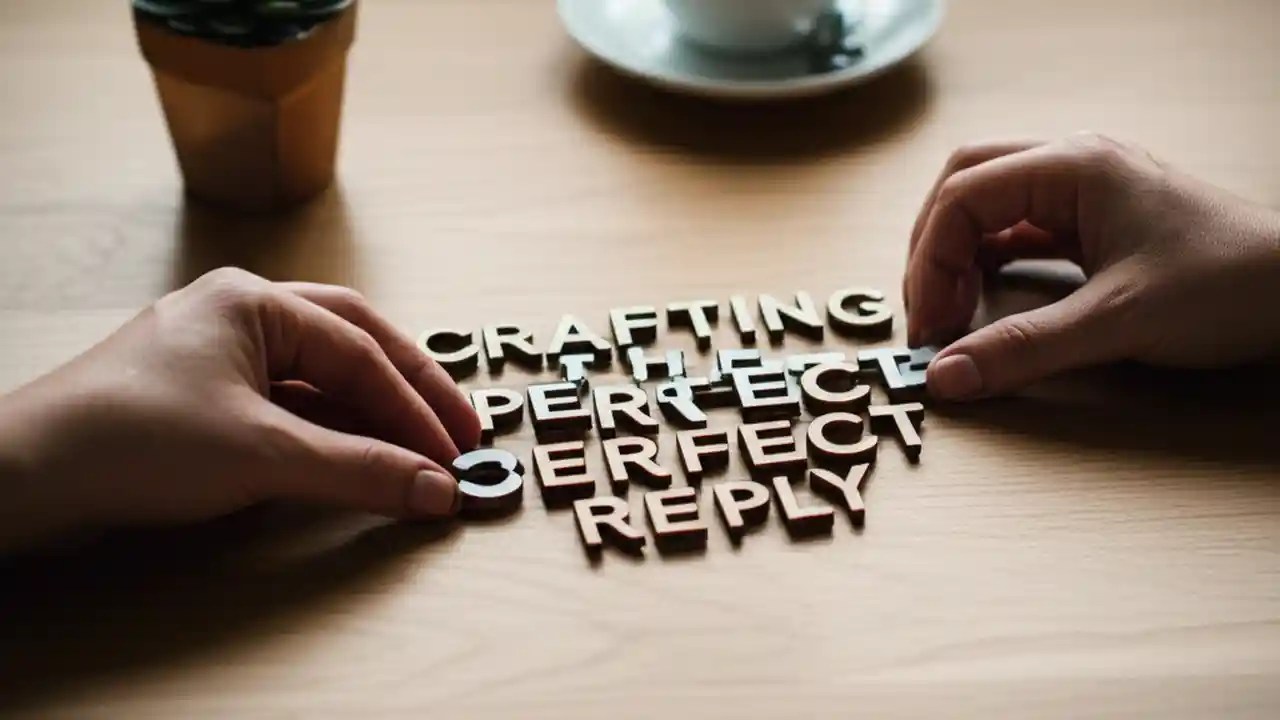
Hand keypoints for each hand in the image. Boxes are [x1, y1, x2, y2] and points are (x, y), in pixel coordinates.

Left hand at [0, 268, 480, 550]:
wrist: (24, 478)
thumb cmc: (132, 440)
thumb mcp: (262, 455)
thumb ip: (360, 470)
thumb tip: (437, 490)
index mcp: (255, 301)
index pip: (362, 351)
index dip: (417, 406)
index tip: (456, 455)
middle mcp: (241, 315)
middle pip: (353, 345)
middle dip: (410, 393)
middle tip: (460, 436)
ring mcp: (219, 356)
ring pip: (321, 376)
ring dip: (372, 413)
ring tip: (421, 448)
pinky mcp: (202, 398)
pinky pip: (288, 405)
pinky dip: (330, 430)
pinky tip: (358, 455)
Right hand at [904, 132, 1279, 400]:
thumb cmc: (1232, 284)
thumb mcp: (1117, 322)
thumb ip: (1024, 349)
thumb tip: (946, 378)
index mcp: (1075, 166)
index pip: (962, 197)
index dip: (931, 263)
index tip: (931, 326)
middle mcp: (1075, 166)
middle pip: (964, 186)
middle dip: (933, 249)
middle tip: (930, 313)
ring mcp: (1087, 193)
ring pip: (989, 205)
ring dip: (957, 254)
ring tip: (950, 309)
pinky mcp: (1098, 224)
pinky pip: (1020, 230)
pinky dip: (989, 261)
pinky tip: (983, 297)